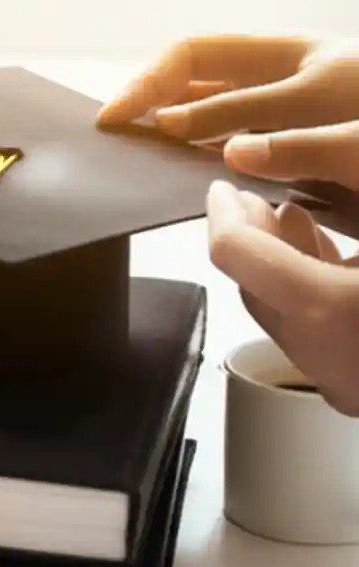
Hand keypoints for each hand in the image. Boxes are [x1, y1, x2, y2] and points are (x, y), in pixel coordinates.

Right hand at [98, 35, 358, 189]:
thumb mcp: (325, 114)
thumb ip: (257, 121)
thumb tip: (183, 131)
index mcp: (287, 57)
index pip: (193, 55)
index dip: (149, 81)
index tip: (116, 119)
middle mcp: (282, 88)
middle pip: (196, 89)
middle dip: (153, 112)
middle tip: (118, 147)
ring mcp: (290, 129)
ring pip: (214, 132)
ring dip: (178, 148)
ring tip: (145, 171)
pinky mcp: (302, 170)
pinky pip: (241, 168)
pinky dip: (213, 178)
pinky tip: (201, 198)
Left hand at [207, 180, 358, 415]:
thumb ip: (344, 191)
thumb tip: (279, 183)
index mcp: (328, 310)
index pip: (234, 252)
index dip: (221, 212)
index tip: (220, 187)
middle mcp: (325, 357)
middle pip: (254, 287)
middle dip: (252, 237)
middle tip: (256, 199)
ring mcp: (344, 383)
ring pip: (287, 316)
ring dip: (285, 267)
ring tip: (296, 221)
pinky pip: (319, 340)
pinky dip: (314, 300)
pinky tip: (335, 266)